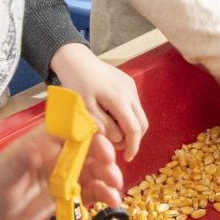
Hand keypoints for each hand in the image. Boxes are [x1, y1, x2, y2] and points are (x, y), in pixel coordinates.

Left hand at [51, 43, 149, 161]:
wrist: (77, 60)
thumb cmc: (76, 85)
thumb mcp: (84, 109)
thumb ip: (102, 125)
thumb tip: (117, 139)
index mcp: (119, 100)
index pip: (134, 129)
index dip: (133, 146)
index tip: (128, 158)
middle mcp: (131, 93)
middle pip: (142, 123)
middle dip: (134, 139)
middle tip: (118, 147)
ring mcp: (132, 87)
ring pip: (140, 115)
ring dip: (131, 128)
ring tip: (113, 132)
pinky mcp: (129, 83)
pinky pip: (135, 105)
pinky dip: (128, 116)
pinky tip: (112, 117)